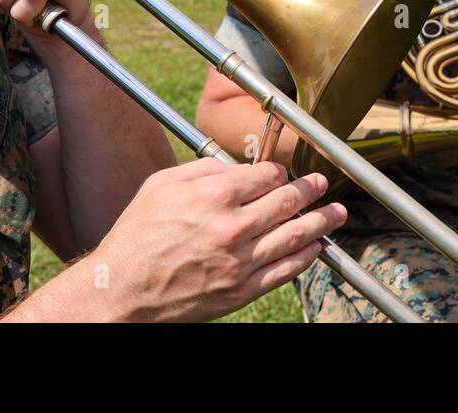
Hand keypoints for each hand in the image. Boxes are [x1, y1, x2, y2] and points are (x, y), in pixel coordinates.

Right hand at [90, 158, 345, 321]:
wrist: (122, 290)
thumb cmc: (137, 235)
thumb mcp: (161, 185)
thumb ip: (204, 171)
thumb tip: (237, 167)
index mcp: (214, 195)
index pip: (265, 175)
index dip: (278, 171)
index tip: (281, 173)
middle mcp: (233, 227)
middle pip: (287, 202)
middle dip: (310, 190)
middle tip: (322, 184)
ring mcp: (240, 262)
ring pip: (295, 236)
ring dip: (321, 222)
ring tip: (336, 213)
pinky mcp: (241, 290)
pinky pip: (285, 271)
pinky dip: (306, 257)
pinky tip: (317, 248)